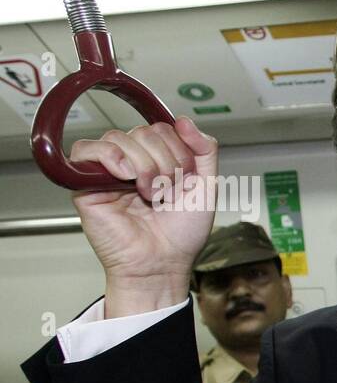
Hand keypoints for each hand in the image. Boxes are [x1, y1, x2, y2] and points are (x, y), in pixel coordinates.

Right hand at [67, 116, 218, 315]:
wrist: (163, 262)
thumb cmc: (181, 233)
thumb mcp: (206, 186)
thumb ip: (205, 150)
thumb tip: (183, 120)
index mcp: (158, 159)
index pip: (164, 128)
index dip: (179, 152)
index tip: (184, 181)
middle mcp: (132, 160)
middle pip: (145, 131)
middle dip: (165, 163)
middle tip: (165, 194)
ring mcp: (108, 170)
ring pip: (120, 138)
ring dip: (144, 167)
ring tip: (148, 194)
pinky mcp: (85, 182)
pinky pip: (87, 149)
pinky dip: (110, 157)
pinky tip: (124, 178)